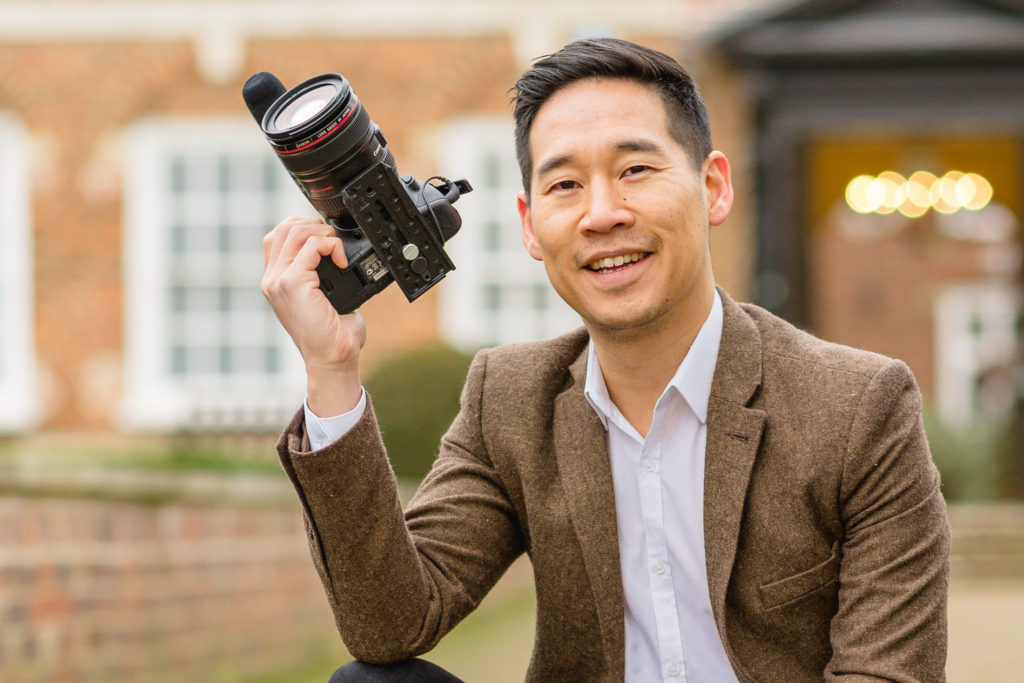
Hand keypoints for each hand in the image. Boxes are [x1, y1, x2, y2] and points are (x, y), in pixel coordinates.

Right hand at [262, 217, 365, 415]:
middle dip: (314, 226)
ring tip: (338, 250)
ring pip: (294, 231)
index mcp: (276, 281)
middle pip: (284, 228)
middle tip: (335, 243)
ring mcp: (278, 281)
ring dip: (322, 233)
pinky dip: (331, 246)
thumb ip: (320, 274)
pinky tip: (342, 262)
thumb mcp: (323, 298)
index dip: (303, 228)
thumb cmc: (333, 335)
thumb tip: (337, 254)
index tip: (327, 239)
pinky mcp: (292, 283)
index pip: (278, 236)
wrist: (333, 359)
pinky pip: (311, 246)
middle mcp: (272, 280)